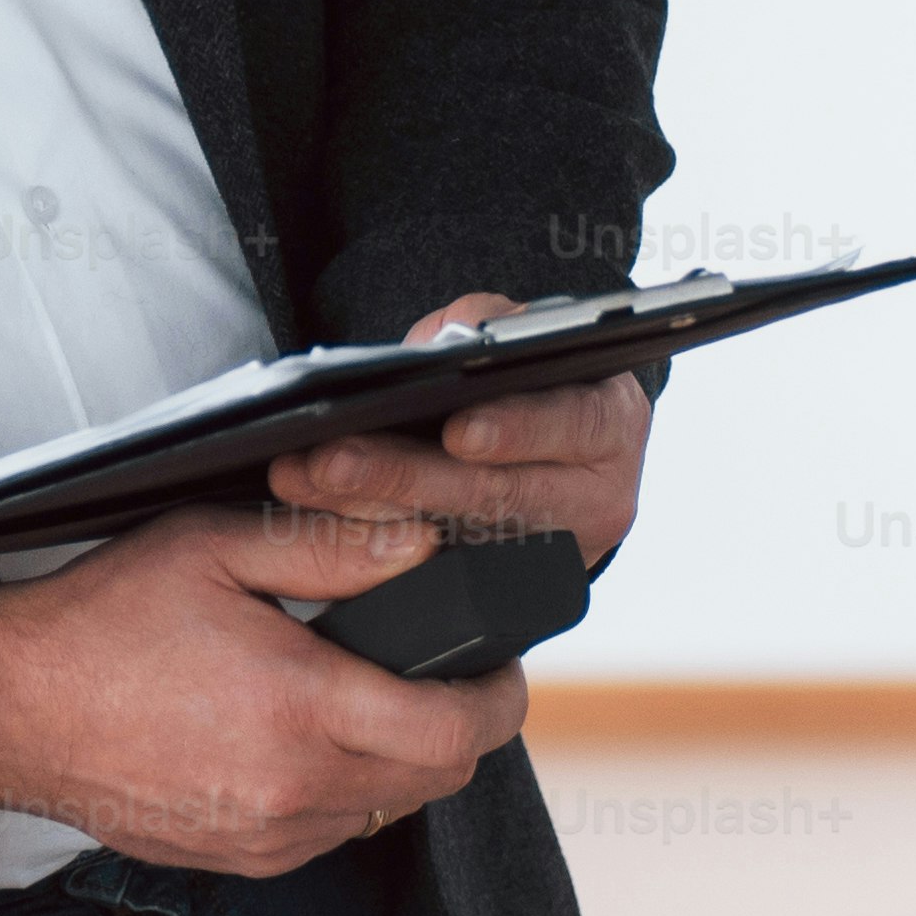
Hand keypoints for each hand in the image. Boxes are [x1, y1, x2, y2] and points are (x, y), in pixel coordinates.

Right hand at [0, 501, 528, 876]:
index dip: (500, 699)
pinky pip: (334, 834)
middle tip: (441, 674)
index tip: (499, 670)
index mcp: (302, 708)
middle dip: (460, 727)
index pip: (457, 732)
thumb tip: (421, 543)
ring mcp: (269, 836)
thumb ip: (332, 547)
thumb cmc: (104, 621)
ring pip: (389, 810)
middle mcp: (296, 789)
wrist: (11, 709)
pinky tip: (306, 739)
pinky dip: (345, 790)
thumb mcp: (215, 549)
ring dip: (401, 761)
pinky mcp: (242, 860)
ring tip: (366, 699)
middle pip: (440, 780)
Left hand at [265, 291, 653, 567]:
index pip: (573, 425)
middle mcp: (595, 500)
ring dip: (368, 513)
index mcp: (611, 424)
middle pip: (496, 496)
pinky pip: (434, 571)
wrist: (549, 444)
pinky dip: (370, 546)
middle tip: (331, 459)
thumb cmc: (526, 377)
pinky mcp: (507, 589)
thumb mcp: (518, 336)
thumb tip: (439, 344)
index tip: (458, 431)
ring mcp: (552, 555)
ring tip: (304, 481)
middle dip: (405, 476)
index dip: (516, 429)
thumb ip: (482, 326)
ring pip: (456, 542)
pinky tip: (314, 522)